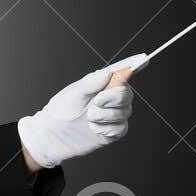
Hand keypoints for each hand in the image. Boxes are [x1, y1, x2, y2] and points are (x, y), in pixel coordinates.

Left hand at [16, 53, 144, 168]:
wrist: (53, 135)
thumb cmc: (61, 111)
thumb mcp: (73, 94)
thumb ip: (91, 83)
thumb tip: (108, 72)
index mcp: (101, 84)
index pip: (121, 73)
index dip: (134, 66)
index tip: (143, 60)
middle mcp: (110, 98)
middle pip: (127, 94)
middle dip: (113, 98)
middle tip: (95, 103)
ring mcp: (113, 115)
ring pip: (125, 112)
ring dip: (106, 115)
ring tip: (89, 118)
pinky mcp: (112, 131)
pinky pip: (122, 128)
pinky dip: (108, 128)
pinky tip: (94, 128)